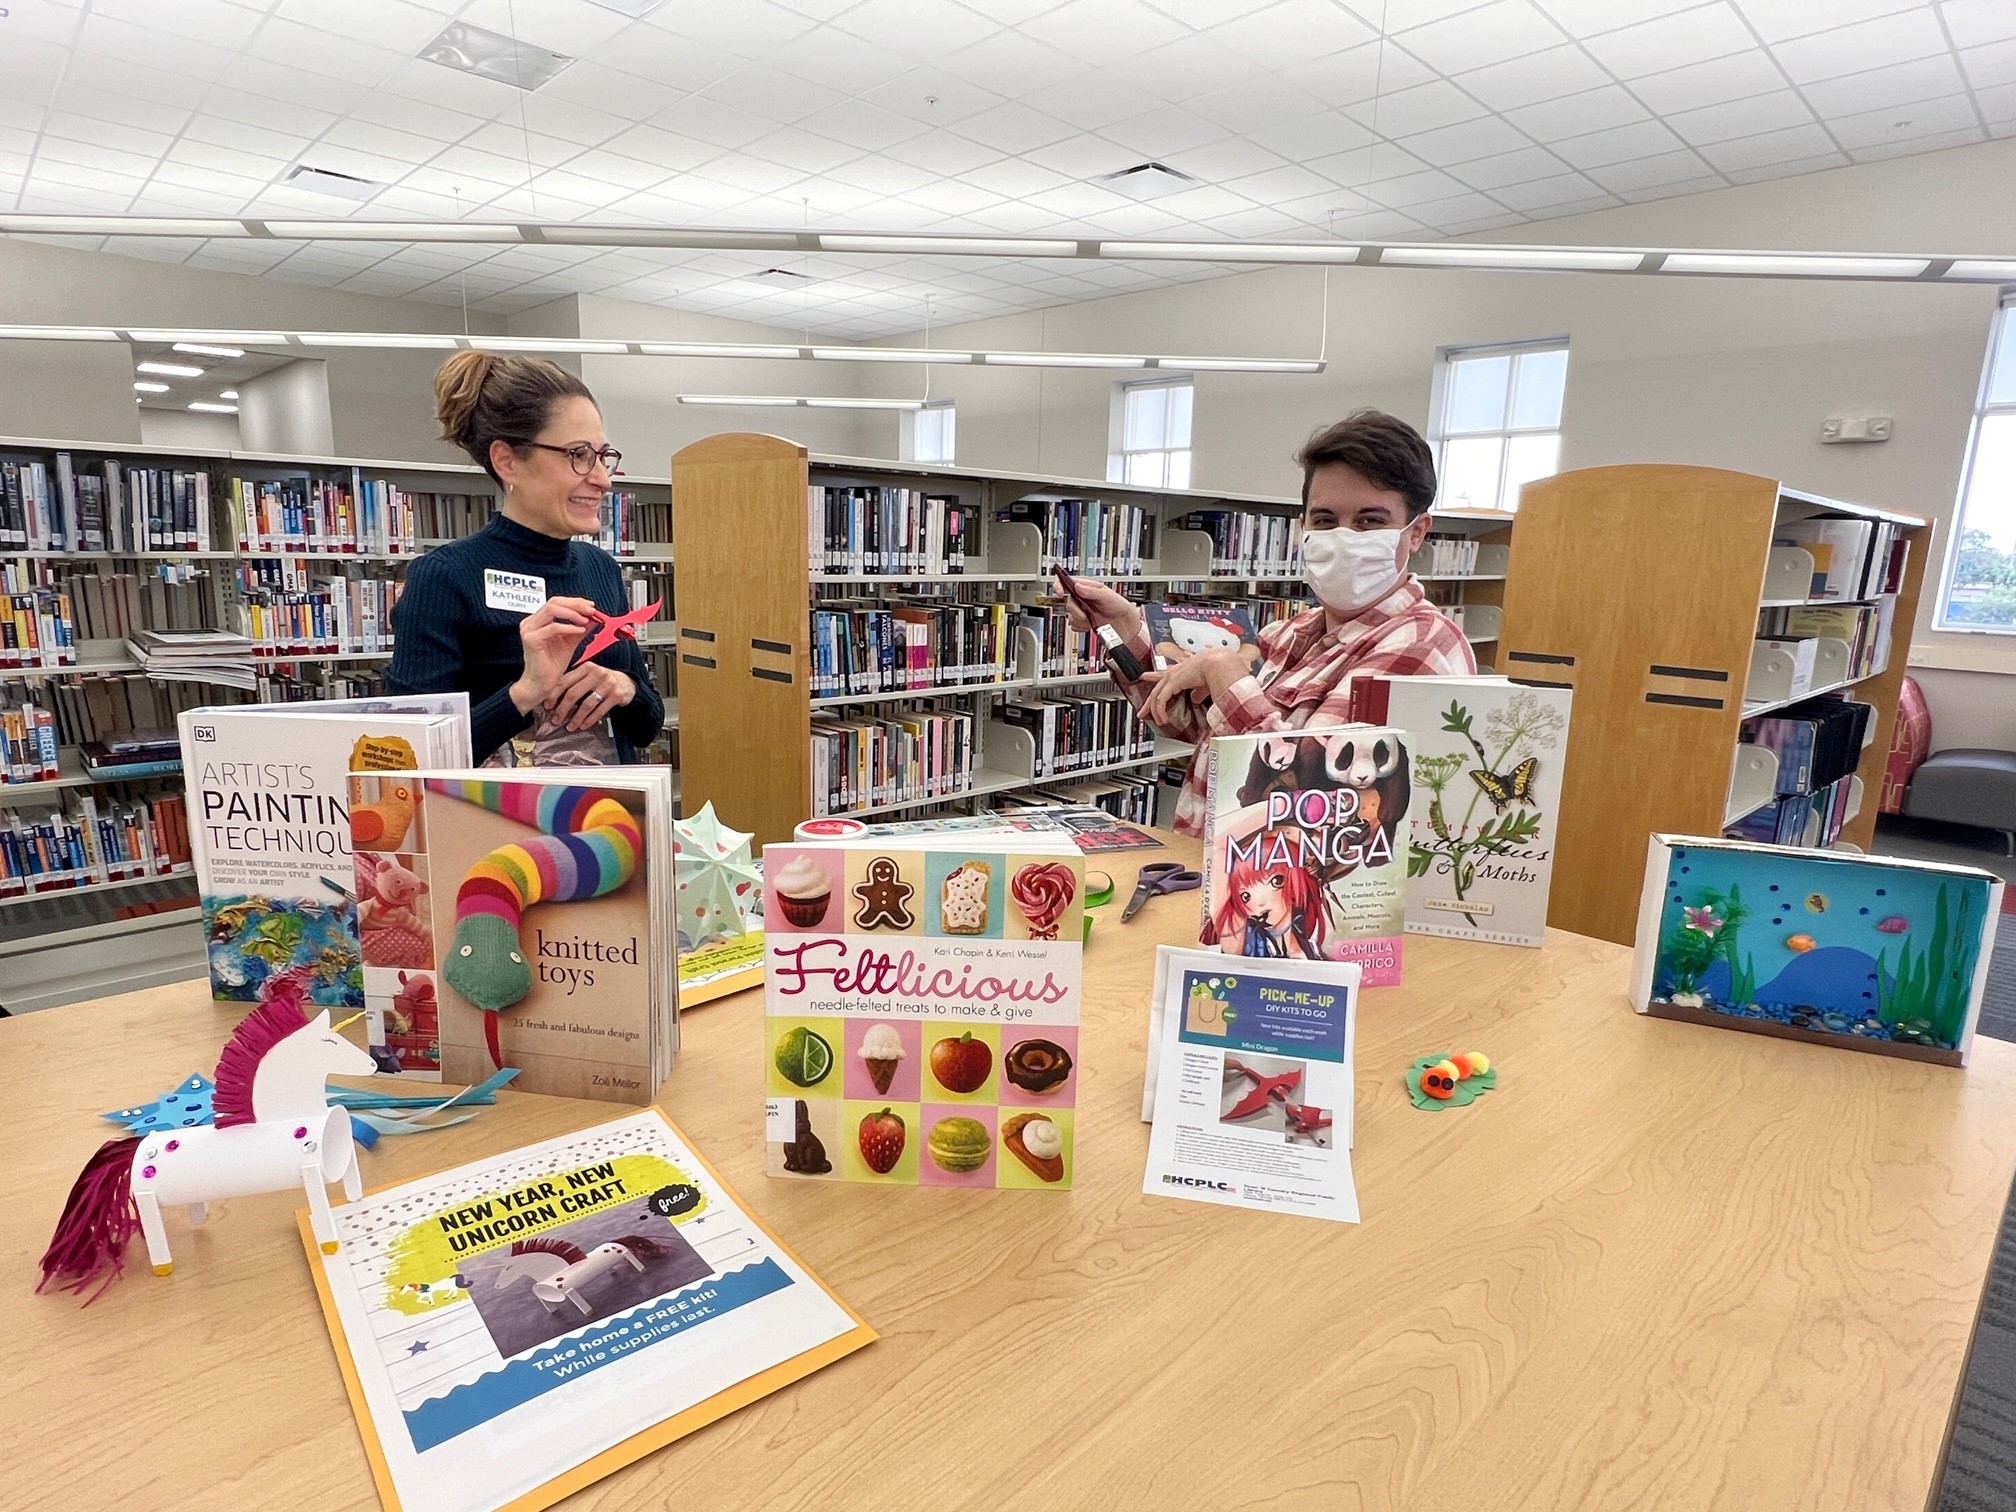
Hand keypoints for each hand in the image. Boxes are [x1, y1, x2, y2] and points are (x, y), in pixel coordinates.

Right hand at [509, 596, 599, 713]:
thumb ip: (580, 628)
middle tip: (591, 610)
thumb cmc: (552, 665)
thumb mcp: (570, 642)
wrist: (542, 683)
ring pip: (552, 610)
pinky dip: (569, 627)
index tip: (591, 606)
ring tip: (586, 619)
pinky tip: (580, 630)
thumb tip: (595, 617)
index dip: (575, 602)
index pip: (557, 602)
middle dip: (575, 604)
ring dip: (573, 613)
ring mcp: (529, 630)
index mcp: (538, 621)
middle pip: (554, 602)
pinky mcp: (532, 640)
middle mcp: (531, 622)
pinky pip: (553, 628)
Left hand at [548, 661, 635, 731]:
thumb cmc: (603, 681)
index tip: (547, 706)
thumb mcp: (589, 675)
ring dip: (576, 718)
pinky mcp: (616, 695)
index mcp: (586, 667)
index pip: (564, 681)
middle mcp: (596, 674)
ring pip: (586, 704)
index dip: (554, 695)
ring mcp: (607, 684)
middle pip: (573, 693)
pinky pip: (599, 711)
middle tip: (556, 720)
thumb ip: (574, 681)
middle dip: (562, 709)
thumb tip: (552, 697)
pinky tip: (583, 726)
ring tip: (570, 726)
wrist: (627, 683)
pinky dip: (589, 720)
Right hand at [1060, 576, 1142, 642]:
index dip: (1059, 585)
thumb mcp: (1107, 595)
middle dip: (1078, 610)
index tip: (1060, 593)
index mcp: (1085, 587)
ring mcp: (1080, 611)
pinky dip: (1082, 627)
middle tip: (1088, 612)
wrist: (1123, 623)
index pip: (1066, 581)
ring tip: (1093, 618)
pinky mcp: (1081, 622)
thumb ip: (1092, 590)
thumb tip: (1077, 586)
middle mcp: (1080, 598)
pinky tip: (1091, 624)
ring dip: (1081, 620)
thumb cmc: (1118, 605)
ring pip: (1070, 616)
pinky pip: (1073, 626)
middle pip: (1067, 603)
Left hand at [1140, 650, 1249, 726]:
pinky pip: (1161, 700)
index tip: (1145, 676)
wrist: (1219, 664)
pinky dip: (1160, 711)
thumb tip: (1196, 698)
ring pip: (1156, 696)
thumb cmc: (1216, 669)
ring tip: (1159, 721)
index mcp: (1182, 671)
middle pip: (1156, 689)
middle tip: (1142, 713)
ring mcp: (1171, 676)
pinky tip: (1162, 719)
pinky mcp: (1172, 682)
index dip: (1153, 676)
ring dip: (1155, 711)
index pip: (1164, 673)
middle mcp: (1174, 672)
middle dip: (1149, 703)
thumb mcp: (1205, 684)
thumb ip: (1199, 691)